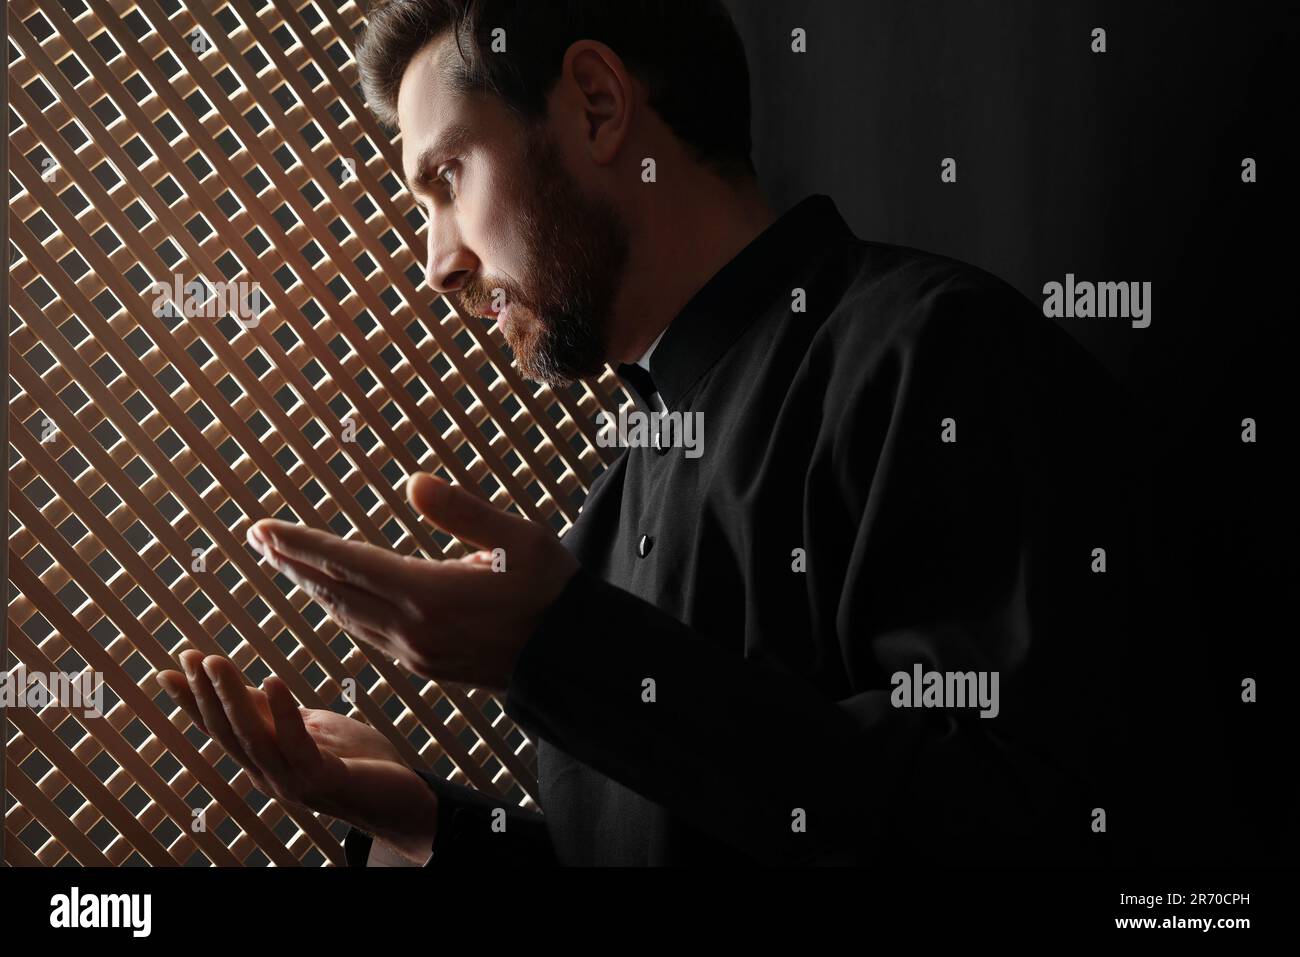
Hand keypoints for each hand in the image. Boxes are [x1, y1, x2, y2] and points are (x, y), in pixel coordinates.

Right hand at [156, 651, 438, 863]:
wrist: (401, 800)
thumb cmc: (359, 762)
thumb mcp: (311, 728)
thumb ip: (276, 714)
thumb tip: (243, 686)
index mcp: (264, 761)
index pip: (220, 727)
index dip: (193, 700)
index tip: (168, 669)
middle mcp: (269, 775)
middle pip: (228, 732)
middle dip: (206, 693)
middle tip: (190, 656)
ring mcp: (293, 781)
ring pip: (252, 737)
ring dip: (232, 698)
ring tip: (217, 662)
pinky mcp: (323, 779)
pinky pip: (296, 745)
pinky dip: (282, 713)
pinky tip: (272, 681)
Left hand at [245, 473, 578, 690]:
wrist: (571, 659)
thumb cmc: (551, 592)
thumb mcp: (519, 539)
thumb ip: (463, 510)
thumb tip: (413, 482)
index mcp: (428, 594)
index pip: (346, 562)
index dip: (299, 543)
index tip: (261, 528)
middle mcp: (412, 628)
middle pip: (334, 590)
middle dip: (291, 562)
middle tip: (256, 538)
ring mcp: (415, 653)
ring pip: (347, 615)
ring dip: (312, 586)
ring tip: (285, 562)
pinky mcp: (425, 666)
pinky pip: (367, 636)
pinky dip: (341, 610)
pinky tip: (335, 598)